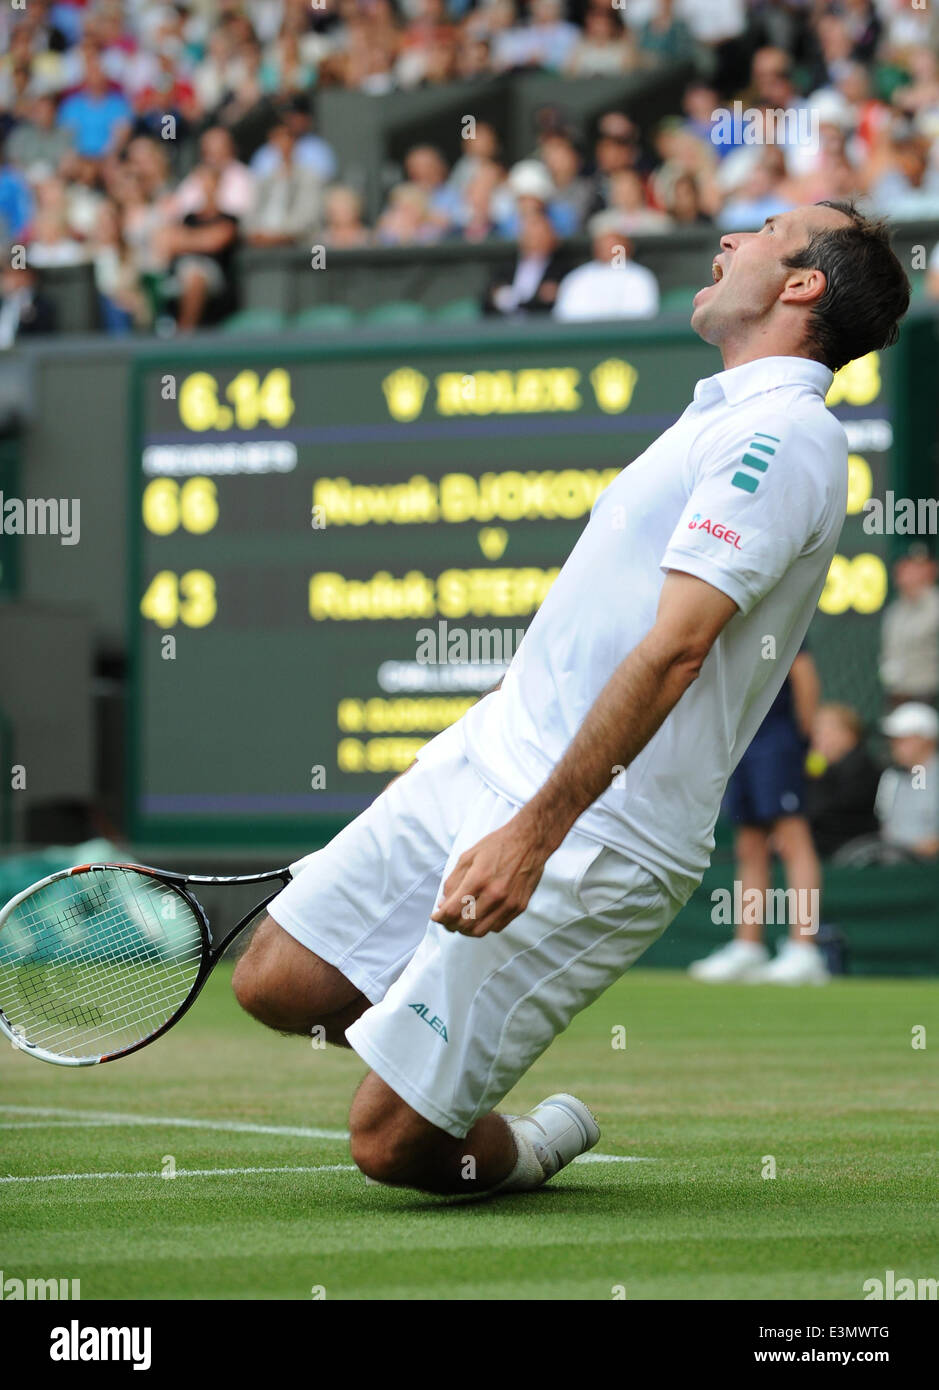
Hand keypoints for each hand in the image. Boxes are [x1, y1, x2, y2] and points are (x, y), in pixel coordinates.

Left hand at [431, 815, 548, 937]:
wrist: (530, 841)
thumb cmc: (498, 845)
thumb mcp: (468, 856)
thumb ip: (453, 882)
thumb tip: (443, 904)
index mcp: (479, 878)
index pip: (452, 910)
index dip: (439, 918)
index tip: (436, 916)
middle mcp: (495, 894)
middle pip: (465, 925)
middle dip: (450, 925)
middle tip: (446, 920)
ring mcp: (509, 903)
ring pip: (480, 931)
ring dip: (466, 929)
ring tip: (461, 920)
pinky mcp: (519, 907)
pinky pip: (497, 927)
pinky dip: (484, 925)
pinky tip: (480, 915)